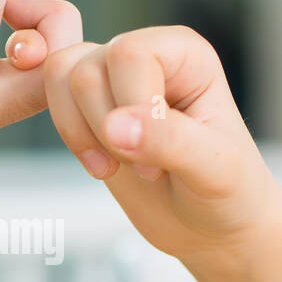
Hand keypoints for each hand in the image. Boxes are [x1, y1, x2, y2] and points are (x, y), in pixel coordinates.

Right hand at [43, 26, 281, 281]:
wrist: (212, 227)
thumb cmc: (229, 192)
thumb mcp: (213, 169)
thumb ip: (168, 141)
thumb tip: (114, 126)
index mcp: (186, 55)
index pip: (130, 55)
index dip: (131, 108)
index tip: (158, 162)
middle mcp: (148, 56)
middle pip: (88, 69)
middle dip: (106, 129)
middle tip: (146, 168)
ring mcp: (115, 79)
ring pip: (62, 76)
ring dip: (82, 133)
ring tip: (120, 165)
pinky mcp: (91, 107)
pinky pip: (52, 96)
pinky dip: (70, 136)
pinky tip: (103, 166)